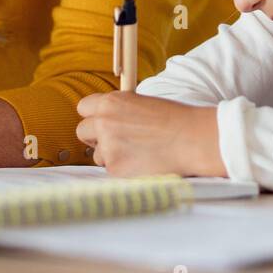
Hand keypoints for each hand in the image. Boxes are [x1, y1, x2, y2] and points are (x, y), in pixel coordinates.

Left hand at [76, 90, 224, 176]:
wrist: (191, 139)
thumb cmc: (173, 119)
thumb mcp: (141, 103)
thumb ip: (118, 110)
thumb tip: (105, 119)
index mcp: (110, 102)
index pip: (83, 107)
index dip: (93, 116)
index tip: (101, 121)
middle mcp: (103, 122)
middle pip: (82, 131)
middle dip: (95, 137)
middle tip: (114, 141)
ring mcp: (108, 146)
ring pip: (97, 154)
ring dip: (110, 155)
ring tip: (136, 152)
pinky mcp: (115, 168)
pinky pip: (111, 170)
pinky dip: (123, 169)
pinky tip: (142, 162)